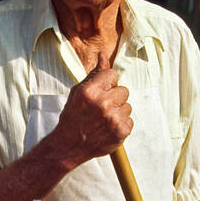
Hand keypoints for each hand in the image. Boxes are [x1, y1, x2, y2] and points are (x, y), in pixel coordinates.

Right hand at [52, 51, 132, 166]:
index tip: (100, 92)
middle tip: (101, 108)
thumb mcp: (79, 92)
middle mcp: (103, 104)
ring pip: (128, 106)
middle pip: (123, 91)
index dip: (107, 84)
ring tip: (104, 119)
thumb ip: (94, 74)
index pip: (112, 75)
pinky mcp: (121, 132)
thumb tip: (103, 55)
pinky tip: (108, 128)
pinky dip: (121, 125)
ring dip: (118, 112)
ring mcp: (113, 119)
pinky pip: (130, 121)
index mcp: (91, 91)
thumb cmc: (73, 116)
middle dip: (114, 98)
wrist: (69, 145)